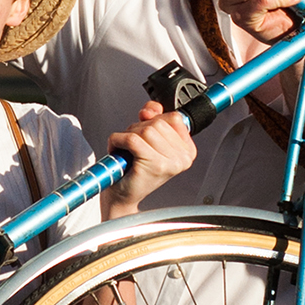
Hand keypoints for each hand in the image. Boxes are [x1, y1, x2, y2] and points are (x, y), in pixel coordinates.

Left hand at [103, 101, 197, 217]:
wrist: (122, 195)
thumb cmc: (135, 170)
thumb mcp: (148, 140)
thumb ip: (154, 118)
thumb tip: (151, 108)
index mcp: (187, 151)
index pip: (174, 118)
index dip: (155, 118)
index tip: (145, 128)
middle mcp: (182, 158)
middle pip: (158, 122)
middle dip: (139, 128)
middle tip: (133, 145)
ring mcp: (170, 162)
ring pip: (145, 130)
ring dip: (128, 135)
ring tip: (127, 149)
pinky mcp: (154, 164)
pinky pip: (132, 139)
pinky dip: (118, 140)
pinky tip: (118, 149)